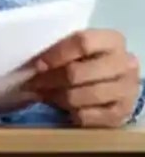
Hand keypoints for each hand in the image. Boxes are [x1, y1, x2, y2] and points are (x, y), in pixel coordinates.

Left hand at [25, 29, 140, 127]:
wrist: (112, 82)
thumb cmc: (86, 60)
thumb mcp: (76, 48)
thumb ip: (59, 50)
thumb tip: (29, 65)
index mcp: (112, 40)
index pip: (82, 42)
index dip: (56, 54)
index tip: (37, 64)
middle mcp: (125, 64)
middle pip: (79, 72)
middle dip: (50, 79)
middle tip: (33, 84)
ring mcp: (127, 90)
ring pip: (84, 95)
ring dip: (58, 97)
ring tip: (44, 95)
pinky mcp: (122, 114)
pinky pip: (88, 116)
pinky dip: (70, 113)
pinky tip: (62, 108)